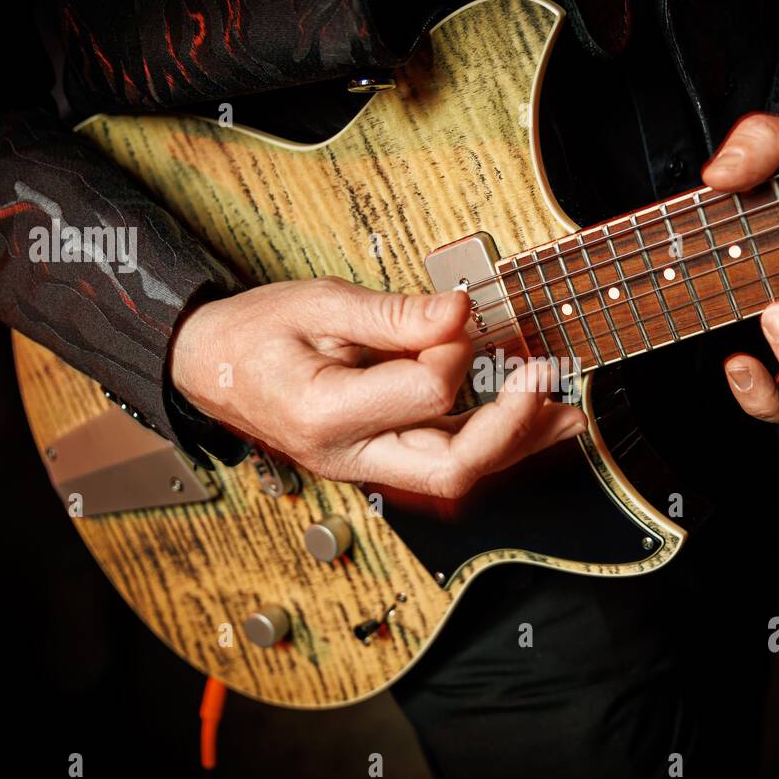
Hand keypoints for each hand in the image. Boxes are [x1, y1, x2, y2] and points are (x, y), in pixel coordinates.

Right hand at [169, 278, 586, 496]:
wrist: (209, 369)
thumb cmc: (255, 335)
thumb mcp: (317, 304)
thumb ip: (393, 314)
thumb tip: (461, 311)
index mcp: (326, 414)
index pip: (423, 395)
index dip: (454, 352)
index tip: (458, 315)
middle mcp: (350, 457)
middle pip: (451, 467)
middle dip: (511, 425)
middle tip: (545, 374)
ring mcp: (366, 468)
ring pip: (458, 474)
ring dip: (520, 442)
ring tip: (569, 409)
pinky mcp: (381, 462)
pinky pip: (448, 463)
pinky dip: (498, 442)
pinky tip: (537, 420)